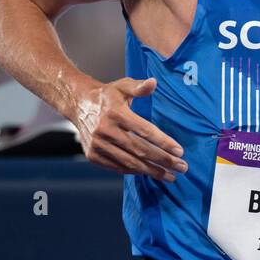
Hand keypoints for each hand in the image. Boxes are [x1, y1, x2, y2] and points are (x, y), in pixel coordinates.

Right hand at [71, 77, 187, 181]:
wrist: (77, 104)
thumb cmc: (106, 96)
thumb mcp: (122, 86)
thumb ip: (139, 87)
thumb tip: (154, 83)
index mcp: (115, 113)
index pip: (145, 131)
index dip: (164, 142)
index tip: (180, 152)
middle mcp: (105, 130)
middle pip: (140, 150)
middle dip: (163, 161)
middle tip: (182, 167)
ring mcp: (98, 145)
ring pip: (130, 162)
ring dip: (152, 171)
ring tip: (170, 176)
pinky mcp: (93, 155)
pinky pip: (118, 167)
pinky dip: (135, 171)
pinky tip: (149, 172)